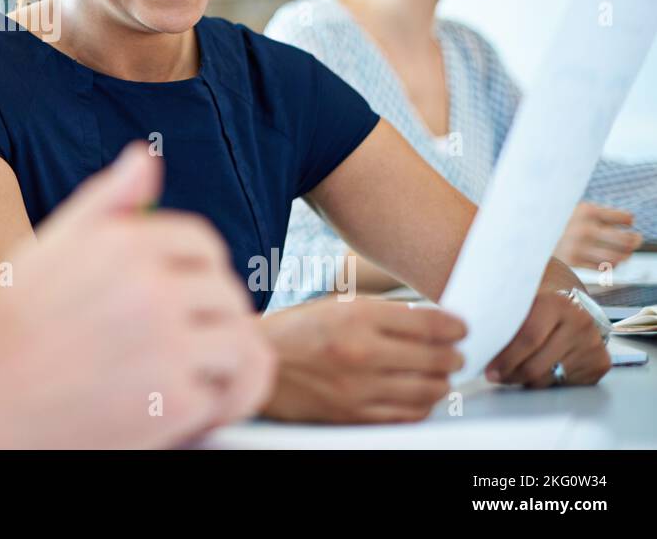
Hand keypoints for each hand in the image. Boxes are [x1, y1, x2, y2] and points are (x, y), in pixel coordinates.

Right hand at [0, 142, 275, 448]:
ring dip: (216, 360)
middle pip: (226, 292)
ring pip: (237, 343)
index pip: (202, 243)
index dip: (195, 269)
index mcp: (126, 242)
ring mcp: (165, 346)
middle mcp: (152, 288)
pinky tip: (162, 404)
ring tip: (186, 370)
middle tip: (180, 340)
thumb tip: (146, 156)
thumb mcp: (54, 244)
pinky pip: (217, 396)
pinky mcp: (170, 404)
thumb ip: (108, 198)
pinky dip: (196, 406)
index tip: (176, 293)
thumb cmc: (13, 320)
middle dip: (208, 316)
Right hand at [259, 297, 465, 422]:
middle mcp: (362, 351)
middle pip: (434, 357)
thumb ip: (382, 314)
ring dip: (442, 382)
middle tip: (457, 354)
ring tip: (441, 375)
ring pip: (427, 389)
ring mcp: (359, 387)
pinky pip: (406, 415)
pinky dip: (422, 405)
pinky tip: (421, 396)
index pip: (427, 323)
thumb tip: (427, 323)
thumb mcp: (337, 306)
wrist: (260, 363)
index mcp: (357, 316)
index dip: (454, 326)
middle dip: (454, 356)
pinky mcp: (354, 414)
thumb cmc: (296, 332)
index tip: (461, 329)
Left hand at [485, 288, 609, 387]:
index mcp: (556, 302)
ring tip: (512, 373)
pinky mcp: (600, 363)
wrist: (571, 305)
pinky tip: (537, 372)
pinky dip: (546, 382)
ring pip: (548, 378)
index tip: (489, 369)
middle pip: (537, 364)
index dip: (505, 358)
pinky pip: (565, 384)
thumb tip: (472, 336)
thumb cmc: (536, 305)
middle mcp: (580, 321)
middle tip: (495, 376)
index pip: (528, 338)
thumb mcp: (520, 300)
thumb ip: (500, 314)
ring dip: (526, 380)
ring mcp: (592, 343)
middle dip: (511, 374)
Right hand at [554, 202, 641, 268]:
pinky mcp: (573, 262)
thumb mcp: (577, 210)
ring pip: (619, 257)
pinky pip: (603, 268)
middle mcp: (584, 228)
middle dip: (634, 241)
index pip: (626, 218)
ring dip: (623, 255)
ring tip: (619, 252)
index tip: (624, 223)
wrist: (527, 236)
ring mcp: (579, 247)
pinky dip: (608, 265)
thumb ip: (603, 217)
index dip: (628, 221)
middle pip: (627, 240)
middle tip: (632, 240)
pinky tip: (603, 259)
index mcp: (586, 210)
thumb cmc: (559, 223)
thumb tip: (636, 236)